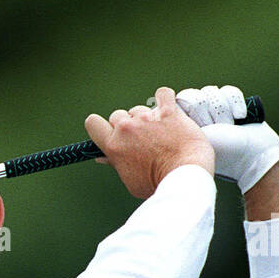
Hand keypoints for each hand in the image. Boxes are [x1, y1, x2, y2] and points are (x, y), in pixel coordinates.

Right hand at [84, 87, 214, 198]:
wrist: (185, 176)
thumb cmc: (158, 183)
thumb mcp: (131, 180)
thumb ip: (116, 164)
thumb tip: (102, 158)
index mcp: (114, 145)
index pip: (93, 123)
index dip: (101, 126)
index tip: (111, 132)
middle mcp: (127, 128)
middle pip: (117, 115)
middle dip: (126, 125)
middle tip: (140, 139)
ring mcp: (147, 118)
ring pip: (139, 108)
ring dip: (146, 118)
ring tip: (160, 133)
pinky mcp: (168, 112)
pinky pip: (163, 94)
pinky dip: (165, 99)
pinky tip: (168, 109)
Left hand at [175, 84, 278, 193]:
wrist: (250, 157)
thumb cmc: (220, 152)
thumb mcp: (193, 139)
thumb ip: (177, 125)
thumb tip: (166, 107)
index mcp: (184, 125)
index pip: (180, 101)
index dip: (193, 110)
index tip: (202, 126)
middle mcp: (198, 116)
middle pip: (196, 95)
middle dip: (209, 112)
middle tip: (215, 128)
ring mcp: (215, 110)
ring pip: (212, 92)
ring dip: (222, 111)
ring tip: (228, 127)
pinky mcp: (233, 104)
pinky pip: (229, 91)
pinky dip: (235, 104)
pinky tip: (239, 118)